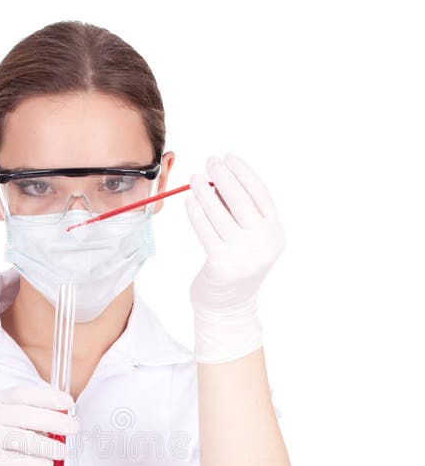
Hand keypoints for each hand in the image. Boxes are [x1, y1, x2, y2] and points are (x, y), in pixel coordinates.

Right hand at [0, 383, 77, 465]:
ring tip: (63, 451)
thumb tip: (62, 416)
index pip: (21, 393)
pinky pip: (12, 460)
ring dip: (47, 445)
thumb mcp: (6, 430)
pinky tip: (46, 463)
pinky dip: (33, 462)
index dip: (47, 396)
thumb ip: (29, 422)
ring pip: (20, 438)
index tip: (68, 402)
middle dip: (54, 420)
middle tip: (74, 427)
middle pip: (23, 414)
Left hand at [185, 153, 286, 363]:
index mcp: (275, 233)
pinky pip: (205, 231)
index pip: (260, 194)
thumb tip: (220, 177)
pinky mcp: (222, 265)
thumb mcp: (248, 239)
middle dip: (223, 176)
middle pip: (241, 200)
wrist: (228, 308)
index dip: (244, 173)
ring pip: (220, 214)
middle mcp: (264, 243)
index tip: (229, 157)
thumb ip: (240, 212)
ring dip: (205, 192)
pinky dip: (196, 213)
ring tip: (194, 179)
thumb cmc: (236, 266)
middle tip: (210, 161)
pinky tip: (189, 201)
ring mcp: (244, 255)